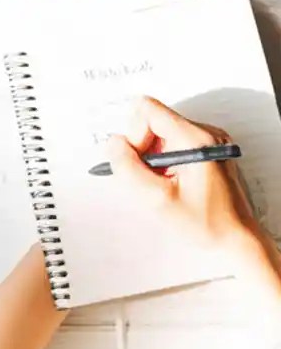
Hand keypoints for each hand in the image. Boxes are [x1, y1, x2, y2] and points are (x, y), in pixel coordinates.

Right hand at [105, 97, 268, 268]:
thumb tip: (113, 143)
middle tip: (152, 177)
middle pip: (152, 120)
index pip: (147, 110)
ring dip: (152, 157)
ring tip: (164, 182)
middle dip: (142, 149)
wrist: (236, 238)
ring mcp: (208, 140)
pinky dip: (163, 160)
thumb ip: (128, 168)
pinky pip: (171, 141)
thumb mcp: (156, 199)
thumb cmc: (206, 222)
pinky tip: (172, 181)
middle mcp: (205, 133)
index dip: (134, 135)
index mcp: (196, 140)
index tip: (141, 162)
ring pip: (159, 132)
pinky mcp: (207, 148)